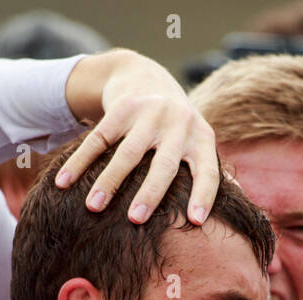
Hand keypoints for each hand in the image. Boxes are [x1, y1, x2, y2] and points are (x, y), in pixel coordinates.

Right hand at [59, 49, 218, 221]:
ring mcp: (148, 113)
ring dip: (108, 181)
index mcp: (202, 138)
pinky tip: (64, 182)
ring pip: (127, 153)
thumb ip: (210, 168)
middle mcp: (178, 123)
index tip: (196, 221)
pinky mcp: (121, 107)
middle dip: (149, 193)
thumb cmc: (176, 126)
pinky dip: (80, 161)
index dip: (204, 195)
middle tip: (135, 220)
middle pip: (164, 164)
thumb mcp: (197, 140)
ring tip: (92, 207)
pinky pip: (98, 138)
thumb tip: (238, 202)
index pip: (207, 170)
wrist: (144, 75)